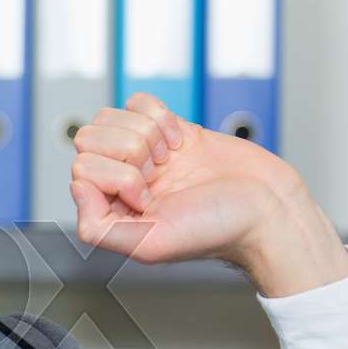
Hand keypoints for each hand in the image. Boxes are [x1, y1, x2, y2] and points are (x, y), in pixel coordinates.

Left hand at [70, 92, 347, 295]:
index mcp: (111, 208)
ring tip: (170, 159)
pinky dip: (161, 116)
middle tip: (159, 174)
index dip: (116, 176)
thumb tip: (76, 186)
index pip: (82, 168)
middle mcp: (122, 179)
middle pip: (91, 137)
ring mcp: (144, 153)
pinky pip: (140, 103)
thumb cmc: (220, 231)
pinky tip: (181, 142)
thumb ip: (98, 228)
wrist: (271, 208)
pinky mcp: (169, 130)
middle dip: (129, 151)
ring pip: (112, 117)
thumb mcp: (150, 245)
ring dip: (146, 133)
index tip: (148, 197)